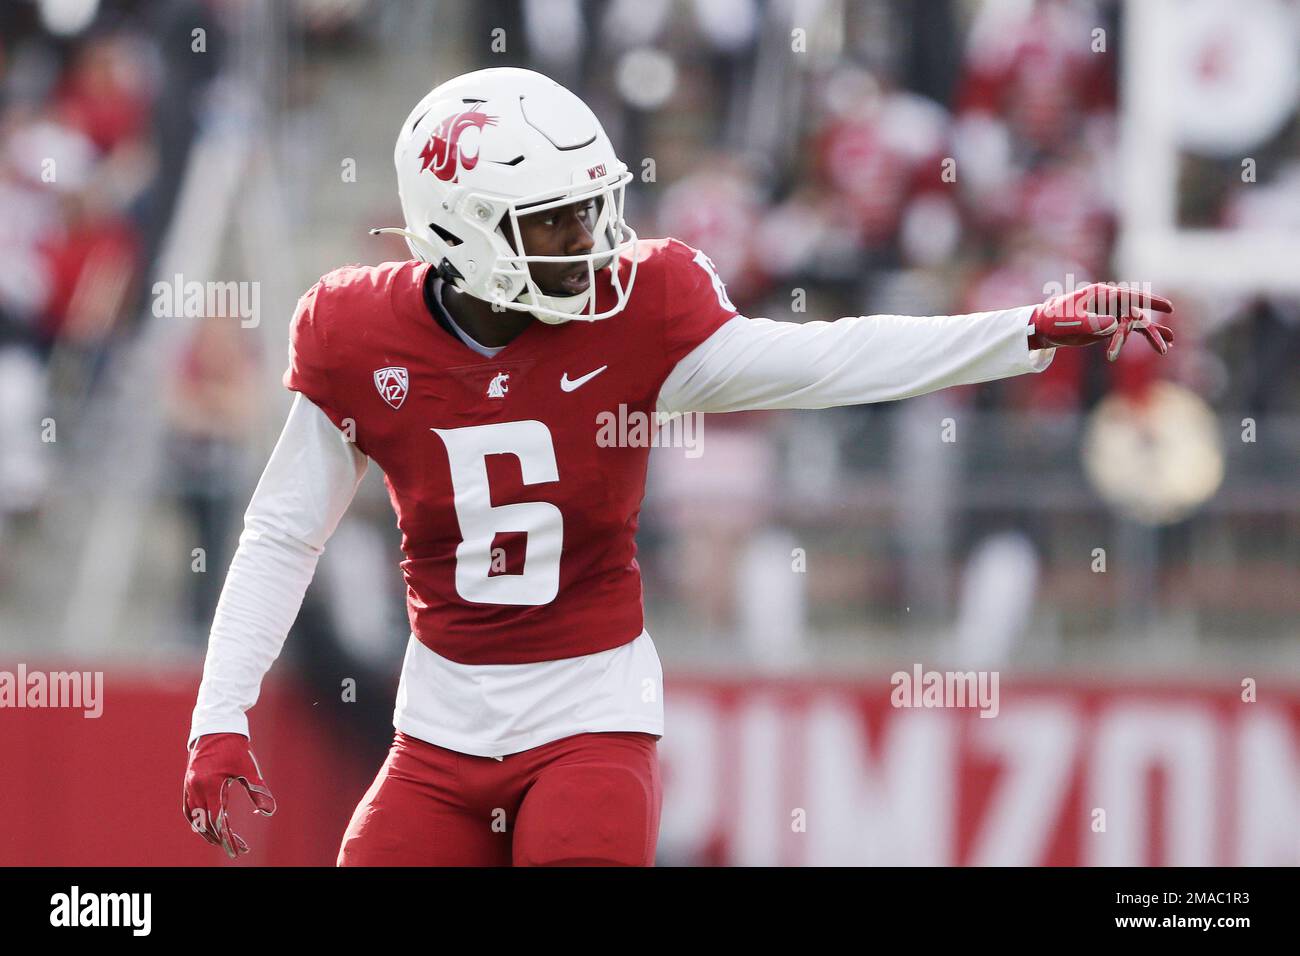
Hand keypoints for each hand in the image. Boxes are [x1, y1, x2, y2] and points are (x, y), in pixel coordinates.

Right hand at [182, 733, 276, 858]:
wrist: (216, 726)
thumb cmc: (234, 746)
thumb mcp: (248, 768)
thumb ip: (258, 791)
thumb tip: (269, 812)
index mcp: (209, 785)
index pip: (217, 820)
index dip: (228, 838)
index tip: (240, 849)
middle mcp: (195, 788)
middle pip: (205, 823)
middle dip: (221, 838)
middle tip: (238, 848)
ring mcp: (189, 786)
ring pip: (194, 818)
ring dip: (207, 831)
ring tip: (222, 842)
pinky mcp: (188, 783)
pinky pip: (189, 808)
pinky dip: (196, 820)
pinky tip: (205, 826)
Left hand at [1030, 282, 1173, 360]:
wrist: (1044, 327)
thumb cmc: (1056, 320)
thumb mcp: (1071, 322)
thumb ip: (1092, 323)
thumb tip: (1115, 324)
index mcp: (1102, 295)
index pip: (1131, 296)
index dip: (1150, 301)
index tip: (1168, 308)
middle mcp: (1111, 302)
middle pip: (1136, 315)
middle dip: (1150, 331)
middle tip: (1167, 343)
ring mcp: (1111, 314)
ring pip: (1136, 325)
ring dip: (1151, 336)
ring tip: (1166, 349)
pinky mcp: (1109, 326)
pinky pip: (1129, 332)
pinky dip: (1142, 339)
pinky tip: (1159, 348)